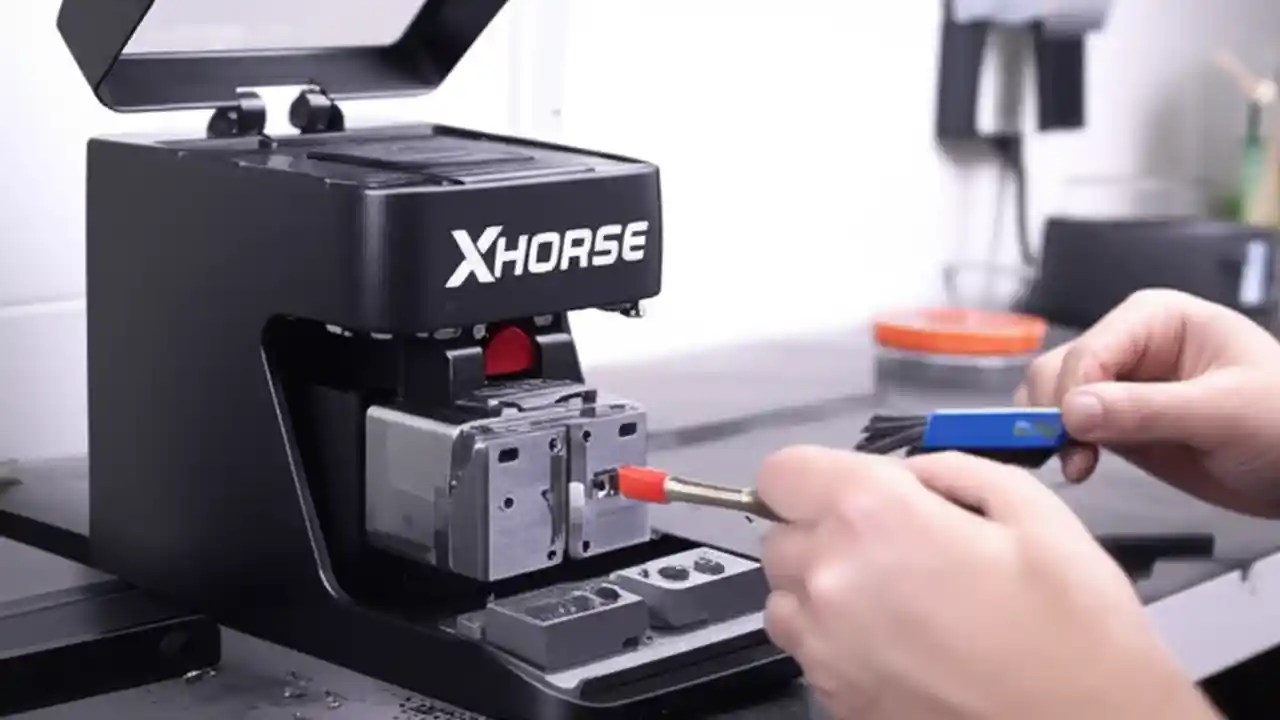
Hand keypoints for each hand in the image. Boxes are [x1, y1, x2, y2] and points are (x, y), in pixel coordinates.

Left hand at [757, 446, 1216, 719]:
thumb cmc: (1076, 628)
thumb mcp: (1032, 510)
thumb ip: (950, 471)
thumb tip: (906, 474)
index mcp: (872, 517)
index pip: (781, 473)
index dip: (811, 475)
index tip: (846, 488)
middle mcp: (831, 581)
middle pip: (779, 536)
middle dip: (823, 530)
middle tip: (892, 545)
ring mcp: (826, 648)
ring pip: (785, 597)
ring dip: (821, 588)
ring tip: (896, 598)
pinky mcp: (835, 699)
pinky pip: (808, 650)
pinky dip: (835, 639)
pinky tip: (900, 643)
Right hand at [1018, 289, 1279, 516]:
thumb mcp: (1223, 414)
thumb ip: (1147, 410)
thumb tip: (1073, 411)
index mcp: (1155, 320)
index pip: (1089, 351)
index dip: (1073, 393)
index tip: (1074, 435)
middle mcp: (1129, 346)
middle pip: (1058, 369)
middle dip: (1054, 412)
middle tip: (1073, 455)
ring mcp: (1121, 386)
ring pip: (1051, 398)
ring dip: (1050, 431)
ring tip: (1078, 463)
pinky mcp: (1117, 424)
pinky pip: (1067, 428)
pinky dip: (1060, 447)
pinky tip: (1080, 467)